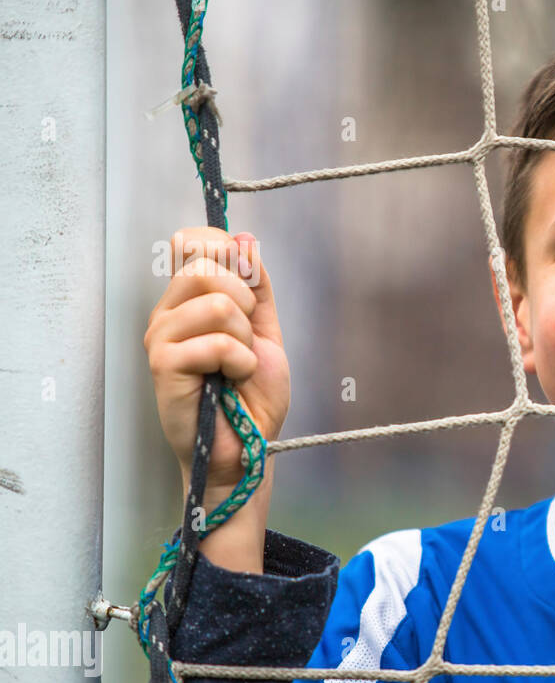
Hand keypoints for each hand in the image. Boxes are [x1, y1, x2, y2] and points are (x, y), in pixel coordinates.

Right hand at [144, 227, 289, 493]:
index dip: (227, 251)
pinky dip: (240, 363)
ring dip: (246, 340)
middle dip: (247, 304)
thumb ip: (257, 286)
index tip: (249, 289)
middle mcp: (168, 312)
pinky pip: (217, 342)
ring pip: (219, 303)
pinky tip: (231, 380)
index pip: (194, 242)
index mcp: (189, 300)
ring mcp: (161, 336)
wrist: (246, 444)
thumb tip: (244, 238)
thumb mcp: (265, 331)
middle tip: (246, 340)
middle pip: (208, 267)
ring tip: (237, 365)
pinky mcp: (163, 363)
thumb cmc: (250, 394)